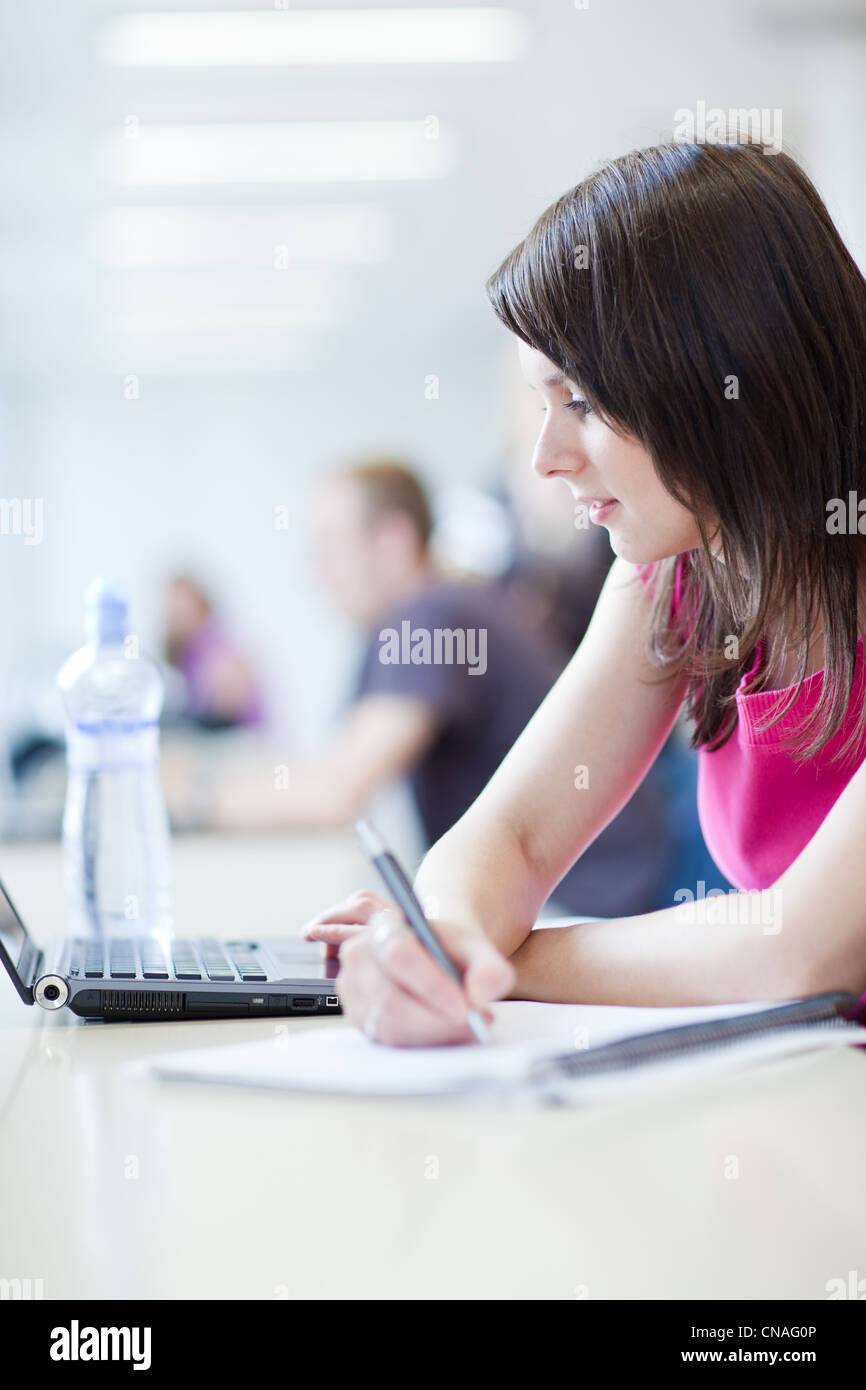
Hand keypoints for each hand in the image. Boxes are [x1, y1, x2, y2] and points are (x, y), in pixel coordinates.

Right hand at [305, 891, 514, 1045]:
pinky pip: (389, 1041)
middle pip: (390, 999)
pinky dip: (424, 1044)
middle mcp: (359, 956)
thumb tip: (481, 996)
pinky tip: (447, 1033)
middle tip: (475, 1025)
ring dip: (434, 1035)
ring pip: (389, 1026)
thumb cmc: (450, 952)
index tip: (466, 1007)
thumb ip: (489, 968)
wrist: (435, 959)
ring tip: (468, 1026)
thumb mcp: (477, 949)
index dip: (432, 985)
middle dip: (438, 1021)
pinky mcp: (359, 1019)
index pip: (399, 954)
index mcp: (385, 926)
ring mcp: (353, 990)